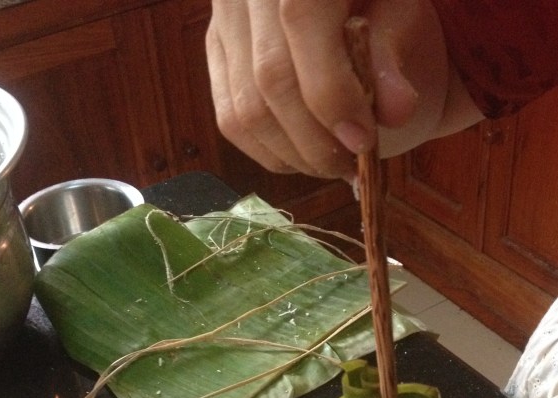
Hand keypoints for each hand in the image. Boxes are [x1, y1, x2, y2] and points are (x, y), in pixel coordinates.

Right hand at [206, 0, 481, 179]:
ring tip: (332, 164)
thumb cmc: (379, 3)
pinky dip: (270, 152)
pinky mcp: (216, 51)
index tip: (363, 141)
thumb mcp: (399, 13)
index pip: (302, 21)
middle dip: (314, 138)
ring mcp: (225, 19)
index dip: (332, 91)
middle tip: (350, 164)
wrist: (345, 1)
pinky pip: (230, 120)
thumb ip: (393, 56)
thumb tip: (398, 110)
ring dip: (293, 154)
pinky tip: (304, 156)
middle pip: (270, 76)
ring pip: (246, 110)